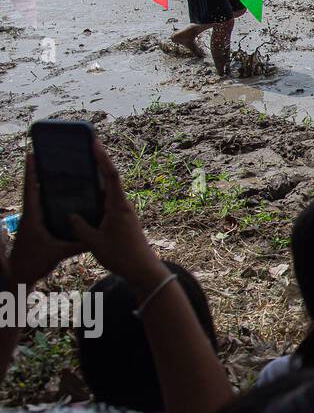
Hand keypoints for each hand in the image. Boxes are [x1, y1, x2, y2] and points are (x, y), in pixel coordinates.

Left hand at [7, 153, 87, 285]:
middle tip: (48, 156)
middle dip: (39, 172)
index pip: (31, 188)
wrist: (19, 276)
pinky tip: (62, 197)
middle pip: (34, 188)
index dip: (32, 171)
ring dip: (43, 184)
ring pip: (38, 197)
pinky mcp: (37, 227)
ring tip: (56, 171)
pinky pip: (43, 208)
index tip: (33, 154)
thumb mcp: (57, 253)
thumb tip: (100, 234)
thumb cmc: (33, 262)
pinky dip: (49, 198)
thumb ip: (78, 244)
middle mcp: (31, 215)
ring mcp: (33, 221)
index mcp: (33, 216)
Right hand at [68, 139, 155, 281]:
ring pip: (108, 191)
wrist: (143, 270)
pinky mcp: (122, 220)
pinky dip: (97, 196)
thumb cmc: (121, 256)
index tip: (94, 143)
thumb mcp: (94, 242)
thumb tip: (71, 215)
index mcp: (118, 206)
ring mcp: (123, 212)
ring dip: (97, 179)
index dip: (102, 158)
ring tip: (81, 167)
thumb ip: (80, 227)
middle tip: (86, 147)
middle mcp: (123, 205)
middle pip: (110, 178)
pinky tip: (84, 197)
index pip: (111, 175)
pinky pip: (107, 202)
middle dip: (99, 162)